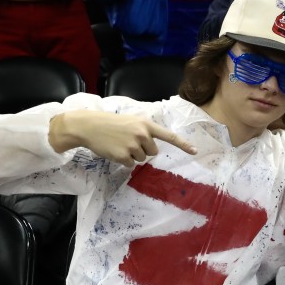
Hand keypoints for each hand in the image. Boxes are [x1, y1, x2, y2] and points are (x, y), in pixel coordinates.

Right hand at [49, 111, 197, 165]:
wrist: (89, 126)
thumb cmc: (111, 123)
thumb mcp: (131, 120)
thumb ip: (145, 129)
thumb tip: (155, 144)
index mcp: (146, 124)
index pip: (169, 136)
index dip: (183, 144)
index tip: (195, 151)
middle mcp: (142, 134)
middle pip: (153, 152)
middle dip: (143, 150)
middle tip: (128, 141)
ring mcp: (133, 145)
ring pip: (142, 159)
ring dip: (132, 155)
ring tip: (120, 144)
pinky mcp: (124, 156)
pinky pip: (130, 164)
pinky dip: (123, 161)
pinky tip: (115, 150)